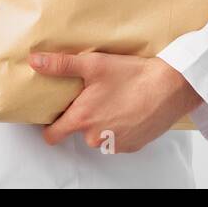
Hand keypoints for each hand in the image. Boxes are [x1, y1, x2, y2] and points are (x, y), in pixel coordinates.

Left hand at [29, 51, 203, 152]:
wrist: (171, 87)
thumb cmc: (133, 76)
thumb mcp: (94, 64)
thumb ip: (61, 65)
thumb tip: (35, 61)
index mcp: (82, 120)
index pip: (52, 136)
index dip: (50, 126)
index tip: (55, 116)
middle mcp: (96, 137)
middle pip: (79, 132)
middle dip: (84, 117)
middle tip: (96, 97)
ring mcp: (116, 144)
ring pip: (101, 136)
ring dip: (104, 122)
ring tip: (116, 100)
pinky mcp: (134, 145)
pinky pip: (120, 139)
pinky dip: (122, 127)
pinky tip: (130, 108)